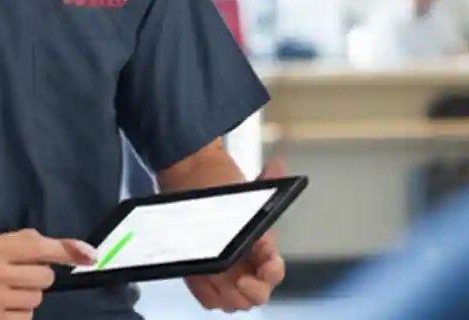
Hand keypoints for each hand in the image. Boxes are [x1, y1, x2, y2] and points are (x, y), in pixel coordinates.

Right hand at [0, 228, 97, 319]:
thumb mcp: (0, 243)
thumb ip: (35, 243)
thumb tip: (82, 252)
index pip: (40, 249)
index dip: (68, 252)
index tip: (91, 256)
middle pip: (44, 278)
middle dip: (37, 277)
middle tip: (17, 276)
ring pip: (35, 301)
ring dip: (28, 297)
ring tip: (7, 292)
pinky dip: (19, 314)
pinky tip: (3, 307)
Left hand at [184, 157, 288, 312]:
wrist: (191, 182)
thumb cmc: (219, 187)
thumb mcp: (242, 185)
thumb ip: (264, 180)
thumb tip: (278, 167)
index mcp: (262, 246)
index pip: (274, 269)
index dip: (272, 272)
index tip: (266, 267)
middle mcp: (248, 265)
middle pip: (257, 294)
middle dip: (251, 292)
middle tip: (239, 281)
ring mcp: (226, 275)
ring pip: (234, 300)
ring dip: (229, 297)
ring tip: (218, 282)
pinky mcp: (205, 279)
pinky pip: (211, 299)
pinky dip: (208, 295)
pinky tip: (200, 279)